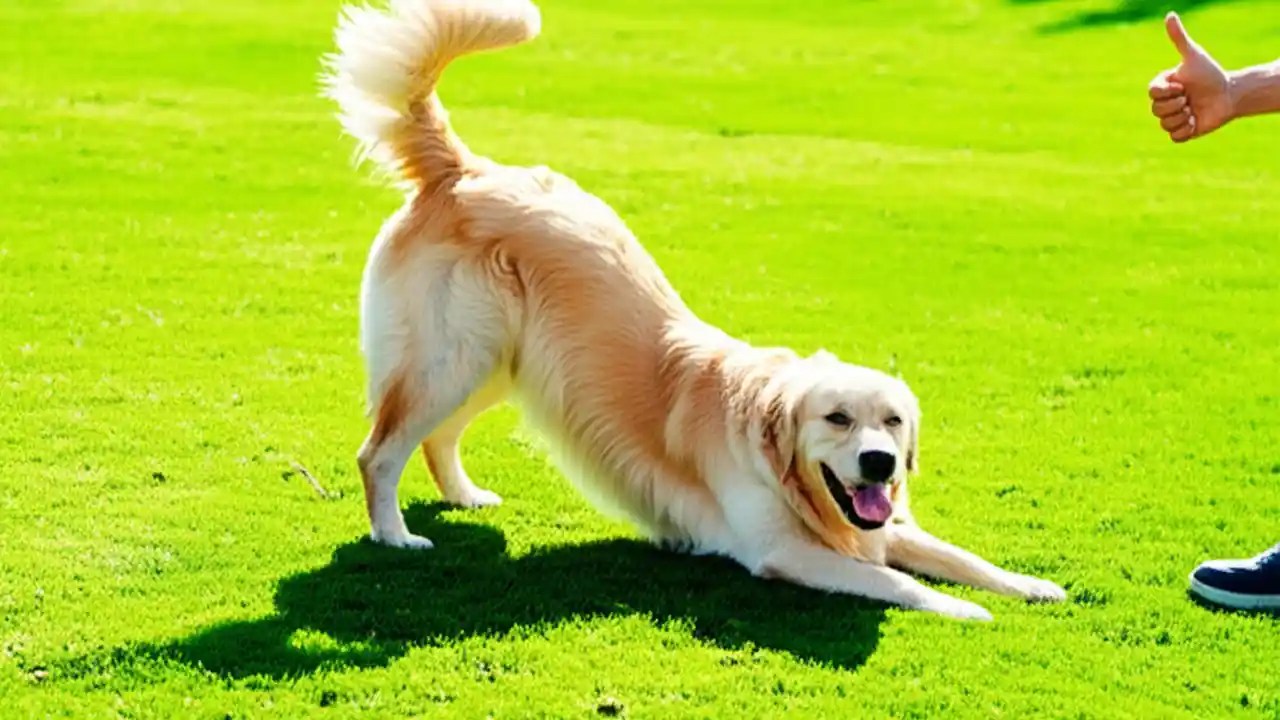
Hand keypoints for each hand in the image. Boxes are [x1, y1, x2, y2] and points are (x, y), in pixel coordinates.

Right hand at [1148, 12, 1234, 141]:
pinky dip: (1186, 130)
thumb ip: (1179, 39)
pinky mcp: (1182, 132)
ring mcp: (1172, 118)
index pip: (1152, 93)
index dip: (1168, 92)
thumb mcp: (1193, 56)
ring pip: (1164, 124)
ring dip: (1182, 117)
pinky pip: (1174, 137)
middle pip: (1156, 110)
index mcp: (1163, 86)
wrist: (1229, 94)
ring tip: (1194, 110)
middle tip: (1190, 98)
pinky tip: (1196, 121)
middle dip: (1177, 105)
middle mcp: (1164, 102)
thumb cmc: (1210, 74)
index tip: (1183, 86)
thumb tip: (1170, 15)